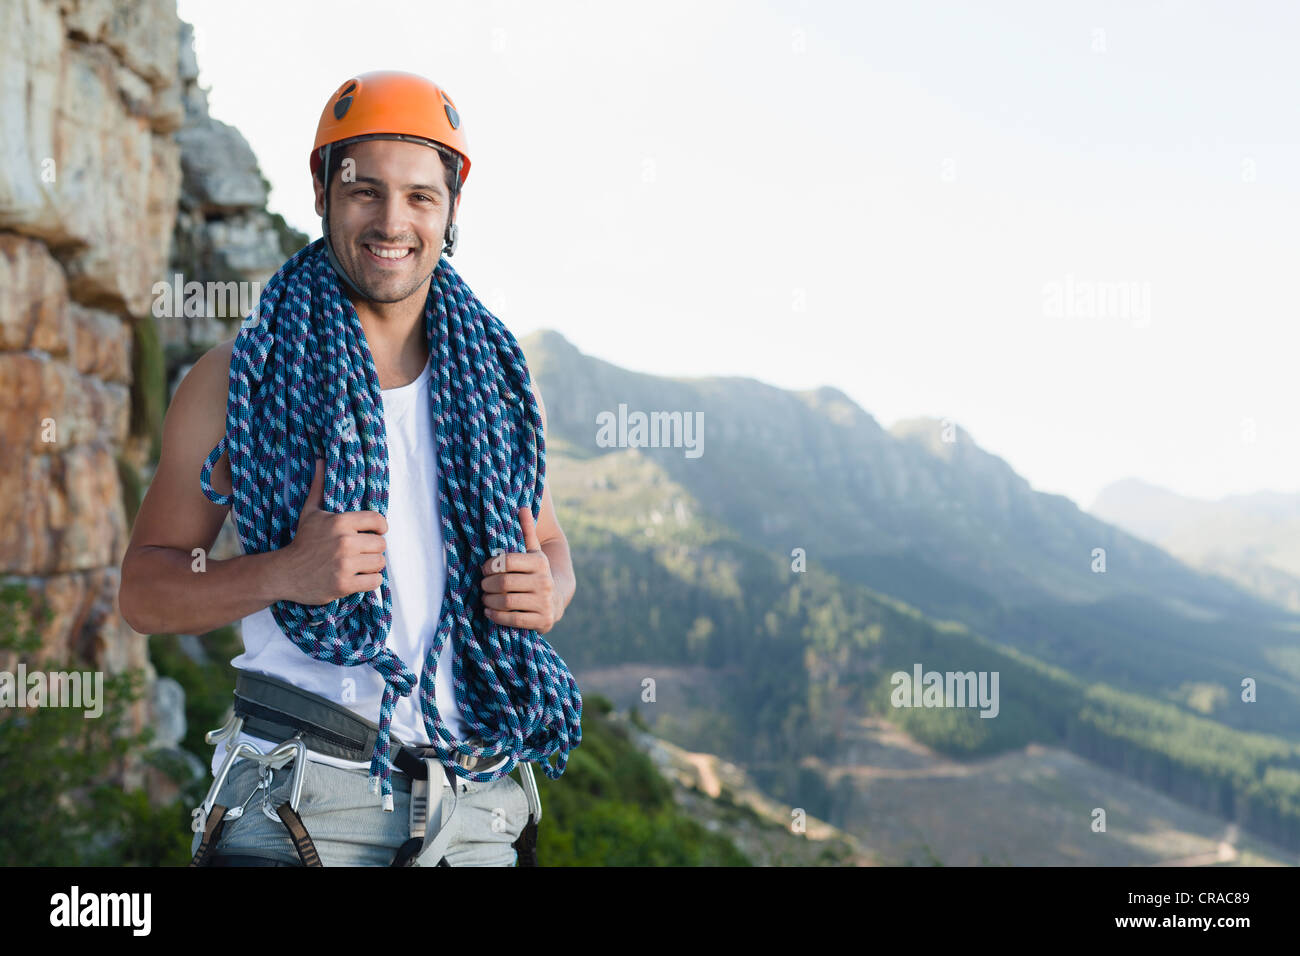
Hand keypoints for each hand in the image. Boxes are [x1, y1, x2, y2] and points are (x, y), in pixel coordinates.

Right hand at [274, 458, 387, 605]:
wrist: (284, 573)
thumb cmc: (302, 541)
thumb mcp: (310, 512)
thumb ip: (319, 487)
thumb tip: (320, 460)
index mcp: (340, 522)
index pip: (378, 521)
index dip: (380, 527)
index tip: (374, 532)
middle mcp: (344, 542)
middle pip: (381, 544)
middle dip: (373, 549)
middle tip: (361, 552)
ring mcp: (344, 565)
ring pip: (380, 563)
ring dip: (372, 566)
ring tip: (359, 565)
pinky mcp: (344, 585)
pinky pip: (374, 581)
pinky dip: (370, 581)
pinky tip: (358, 578)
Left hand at [480, 506, 559, 633]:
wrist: (556, 600)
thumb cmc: (536, 573)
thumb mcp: (533, 552)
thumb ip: (526, 531)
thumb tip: (522, 507)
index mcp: (540, 562)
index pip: (507, 561)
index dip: (490, 565)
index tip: (484, 569)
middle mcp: (545, 582)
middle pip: (503, 582)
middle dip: (487, 585)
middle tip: (482, 585)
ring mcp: (544, 602)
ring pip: (506, 601)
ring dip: (489, 600)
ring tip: (485, 597)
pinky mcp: (542, 620)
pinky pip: (513, 620)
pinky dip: (497, 616)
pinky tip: (490, 611)